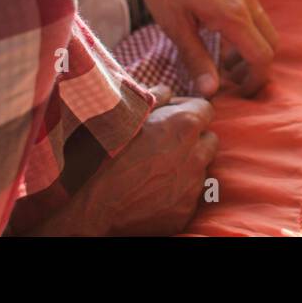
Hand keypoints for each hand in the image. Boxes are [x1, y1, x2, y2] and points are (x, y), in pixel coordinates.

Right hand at [38, 86, 217, 235]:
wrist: (92, 207)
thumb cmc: (105, 155)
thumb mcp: (126, 114)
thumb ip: (154, 97)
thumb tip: (167, 91)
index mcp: (184, 125)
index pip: (206, 108)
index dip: (187, 110)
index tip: (170, 117)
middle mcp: (196, 155)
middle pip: (209, 139)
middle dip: (193, 138)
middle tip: (165, 143)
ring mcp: (193, 186)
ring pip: (201, 168)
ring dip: (186, 165)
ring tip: (156, 169)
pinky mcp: (186, 211)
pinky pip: (189, 195)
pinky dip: (177, 191)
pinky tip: (152, 190)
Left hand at [131, 0, 277, 98]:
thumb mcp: (174, 25)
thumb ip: (195, 59)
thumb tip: (211, 92)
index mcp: (233, 14)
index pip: (261, 56)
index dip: (256, 81)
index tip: (241, 95)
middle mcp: (246, 0)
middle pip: (270, 42)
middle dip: (256, 66)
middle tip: (231, 80)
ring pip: (262, 26)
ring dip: (249, 48)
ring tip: (219, 59)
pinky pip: (253, 12)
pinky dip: (244, 30)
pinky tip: (215, 33)